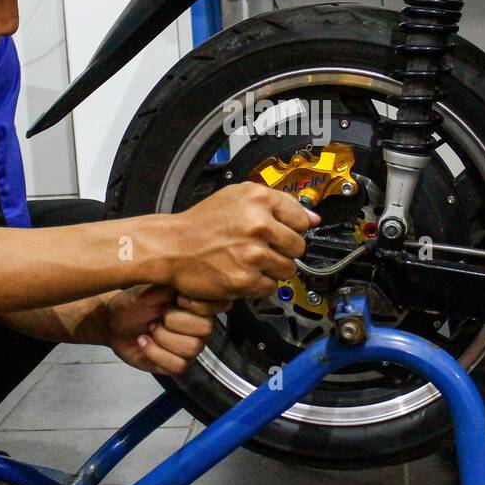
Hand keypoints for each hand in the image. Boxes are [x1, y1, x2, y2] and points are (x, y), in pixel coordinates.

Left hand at [102, 285, 229, 374]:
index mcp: (198, 303)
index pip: (218, 305)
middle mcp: (199, 325)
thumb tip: (184, 290)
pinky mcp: (178, 364)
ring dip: (163, 338)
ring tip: (150, 329)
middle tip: (158, 316)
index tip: (177, 300)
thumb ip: (169, 288)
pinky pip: (179, 365)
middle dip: (174, 322)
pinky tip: (145, 342)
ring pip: (192, 349)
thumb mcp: (148, 289)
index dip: (198, 305)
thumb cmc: (133, 303)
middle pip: (205, 330)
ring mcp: (190, 346)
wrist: (113, 322)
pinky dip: (155, 353)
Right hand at [155, 183, 319, 300]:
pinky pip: (270, 287)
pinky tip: (242, 273)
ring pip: (287, 269)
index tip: (280, 232)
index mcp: (259, 199)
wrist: (172, 247)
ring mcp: (253, 254)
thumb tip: (313, 218)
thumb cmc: (202, 223)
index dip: (291, 228)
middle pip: (298, 247)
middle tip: (262, 249)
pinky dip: (258, 285)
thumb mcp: (238, 197)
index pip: (302, 219)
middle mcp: (258, 225)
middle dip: (283, 251)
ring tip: (250, 261)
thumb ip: (278, 204)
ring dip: (272, 270)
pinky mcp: (245, 279)